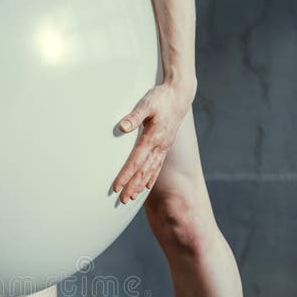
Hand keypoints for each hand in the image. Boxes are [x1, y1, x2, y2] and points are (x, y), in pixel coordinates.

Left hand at [112, 79, 195, 203]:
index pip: (135, 161)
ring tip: (131, 198)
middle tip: (121, 200)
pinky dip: (150, 178)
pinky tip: (146, 187)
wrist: (180, 95)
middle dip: (132, 187)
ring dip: (140, 186)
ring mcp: (163, 148)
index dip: (125, 175)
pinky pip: (157, 166)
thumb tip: (122, 127)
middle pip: (143, 171)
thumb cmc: (161, 98)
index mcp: (153, 138)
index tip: (116, 187)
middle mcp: (159, 146)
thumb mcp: (146, 103)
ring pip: (150, 171)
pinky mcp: (164, 146)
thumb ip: (134, 116)